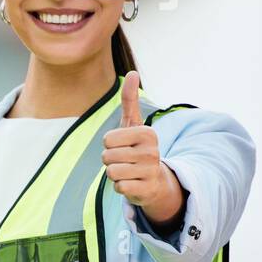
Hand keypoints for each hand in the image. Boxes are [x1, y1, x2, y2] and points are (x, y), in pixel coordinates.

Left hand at [101, 71, 185, 230]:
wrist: (155, 181)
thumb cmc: (137, 148)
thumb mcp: (133, 124)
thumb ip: (130, 99)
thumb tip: (133, 72)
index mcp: (147, 133)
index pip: (107, 139)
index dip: (109, 145)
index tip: (123, 146)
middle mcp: (152, 151)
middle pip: (107, 156)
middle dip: (110, 160)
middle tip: (125, 161)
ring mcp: (151, 171)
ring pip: (111, 172)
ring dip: (114, 174)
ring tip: (128, 171)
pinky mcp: (147, 189)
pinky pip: (118, 187)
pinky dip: (120, 187)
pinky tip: (132, 183)